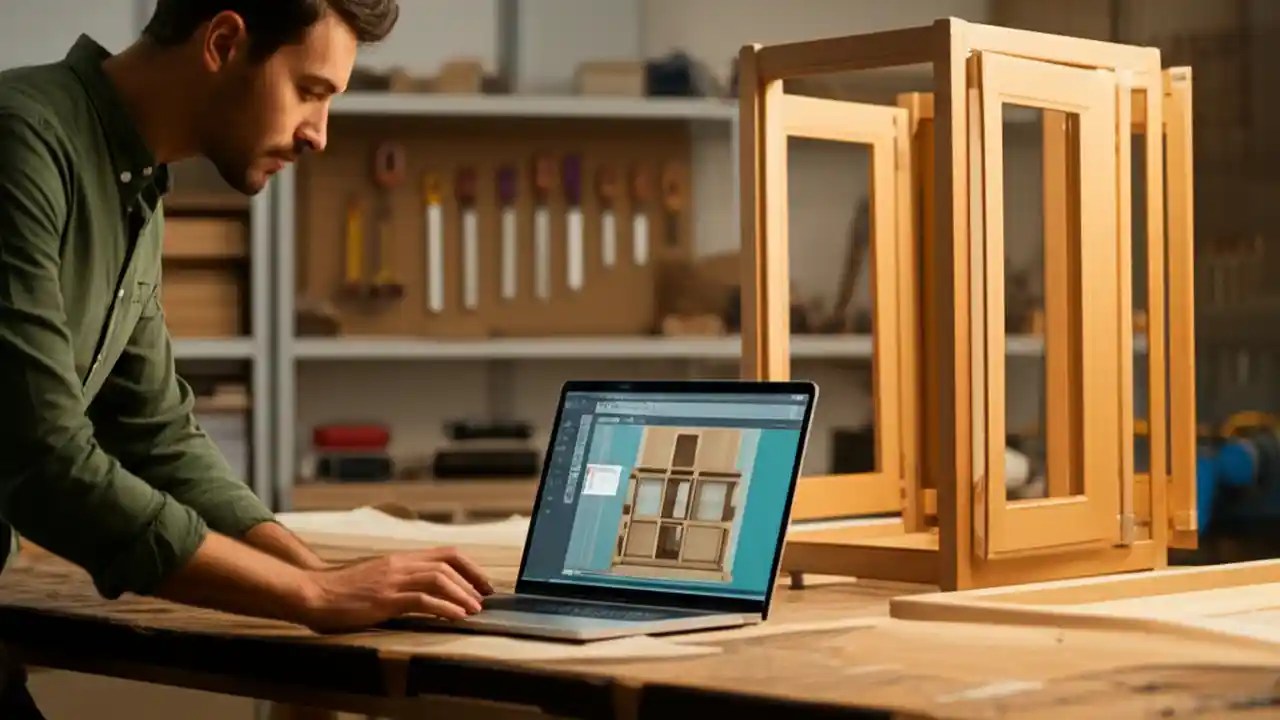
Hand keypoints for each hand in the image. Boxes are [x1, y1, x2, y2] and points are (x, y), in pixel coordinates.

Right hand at [298, 546, 494, 633]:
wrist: (312, 592)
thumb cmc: (340, 589)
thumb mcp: (376, 576)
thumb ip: (399, 578)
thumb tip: (424, 589)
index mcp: (399, 558)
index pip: (445, 554)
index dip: (469, 567)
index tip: (483, 583)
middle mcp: (399, 564)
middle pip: (447, 564)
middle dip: (471, 581)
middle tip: (484, 599)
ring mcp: (392, 580)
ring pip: (438, 578)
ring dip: (461, 595)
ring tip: (474, 610)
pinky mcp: (384, 598)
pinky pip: (422, 599)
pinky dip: (444, 607)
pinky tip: (456, 617)